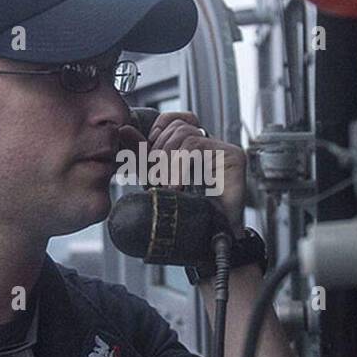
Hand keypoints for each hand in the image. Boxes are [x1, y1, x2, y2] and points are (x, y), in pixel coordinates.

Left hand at [117, 111, 247, 233]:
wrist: (211, 236)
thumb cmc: (188, 209)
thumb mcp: (157, 176)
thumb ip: (143, 155)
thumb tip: (124, 131)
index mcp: (195, 144)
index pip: (172, 120)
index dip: (156, 133)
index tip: (150, 159)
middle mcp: (212, 143)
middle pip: (177, 126)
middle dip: (161, 152)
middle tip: (157, 180)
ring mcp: (224, 148)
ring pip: (185, 135)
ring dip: (169, 162)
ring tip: (168, 186)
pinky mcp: (232, 155)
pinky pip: (196, 147)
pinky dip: (180, 166)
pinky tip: (177, 186)